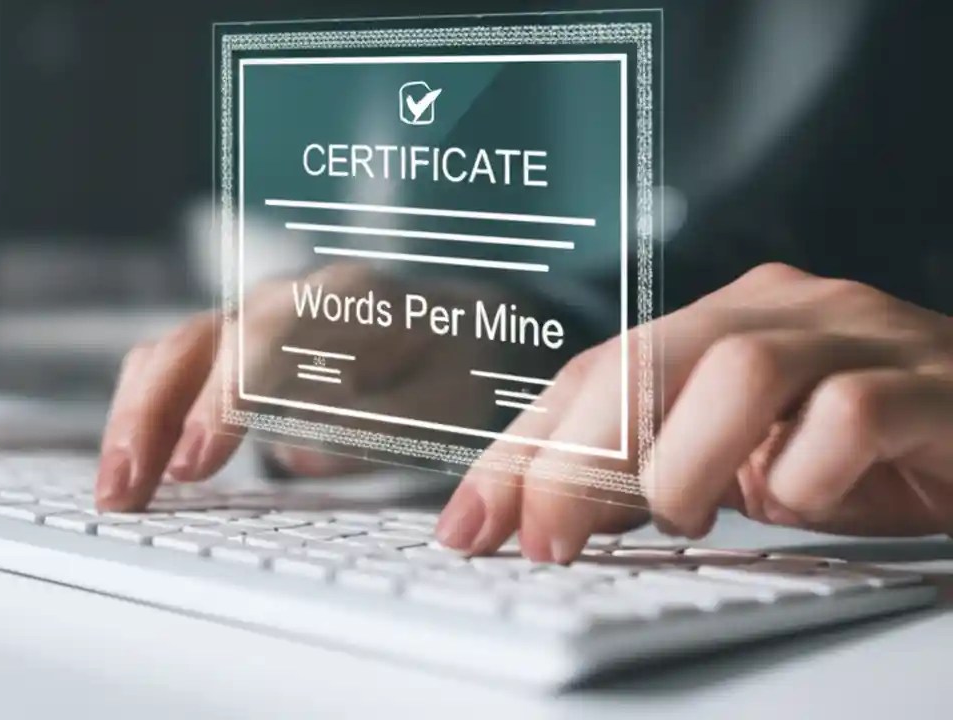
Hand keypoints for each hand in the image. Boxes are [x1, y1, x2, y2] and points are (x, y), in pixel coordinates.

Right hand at [95, 263, 517, 509]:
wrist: (460, 325)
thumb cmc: (456, 364)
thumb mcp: (446, 397)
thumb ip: (378, 421)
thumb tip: (293, 457)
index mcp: (347, 299)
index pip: (267, 337)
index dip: (225, 400)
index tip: (198, 460)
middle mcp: (285, 298)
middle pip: (197, 341)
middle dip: (153, 416)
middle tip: (128, 489)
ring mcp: (250, 318)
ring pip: (169, 352)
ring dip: (132, 420)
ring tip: (116, 491)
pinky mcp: (230, 347)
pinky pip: (168, 367)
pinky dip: (140, 415)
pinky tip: (130, 466)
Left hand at [436, 263, 952, 560]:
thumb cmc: (864, 450)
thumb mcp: (733, 462)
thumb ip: (645, 474)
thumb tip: (538, 519)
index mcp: (719, 320)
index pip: (592, 370)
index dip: (521, 451)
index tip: (470, 526)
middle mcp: (781, 310)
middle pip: (645, 358)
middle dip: (578, 461)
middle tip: (552, 540)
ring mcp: (858, 336)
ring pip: (737, 370)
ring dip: (687, 464)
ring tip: (687, 520)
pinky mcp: (931, 385)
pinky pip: (849, 413)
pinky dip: (807, 475)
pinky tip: (803, 503)